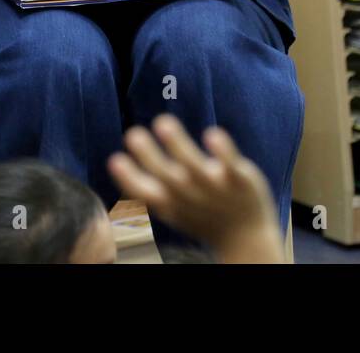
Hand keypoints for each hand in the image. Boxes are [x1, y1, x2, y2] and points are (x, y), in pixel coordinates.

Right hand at [107, 114, 283, 262]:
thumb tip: (112, 162)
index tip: (115, 159)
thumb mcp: (171, 208)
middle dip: (148, 155)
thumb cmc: (202, 217)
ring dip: (178, 145)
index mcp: (171, 204)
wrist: (246, 237)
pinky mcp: (240, 179)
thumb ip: (147, 188)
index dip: (129, 178)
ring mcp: (216, 189)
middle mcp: (190, 197)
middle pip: (167, 176)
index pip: (146, 192)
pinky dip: (222, 152)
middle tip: (133, 133)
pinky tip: (212, 134)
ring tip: (163, 122)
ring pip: (195, 166)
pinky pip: (230, 165)